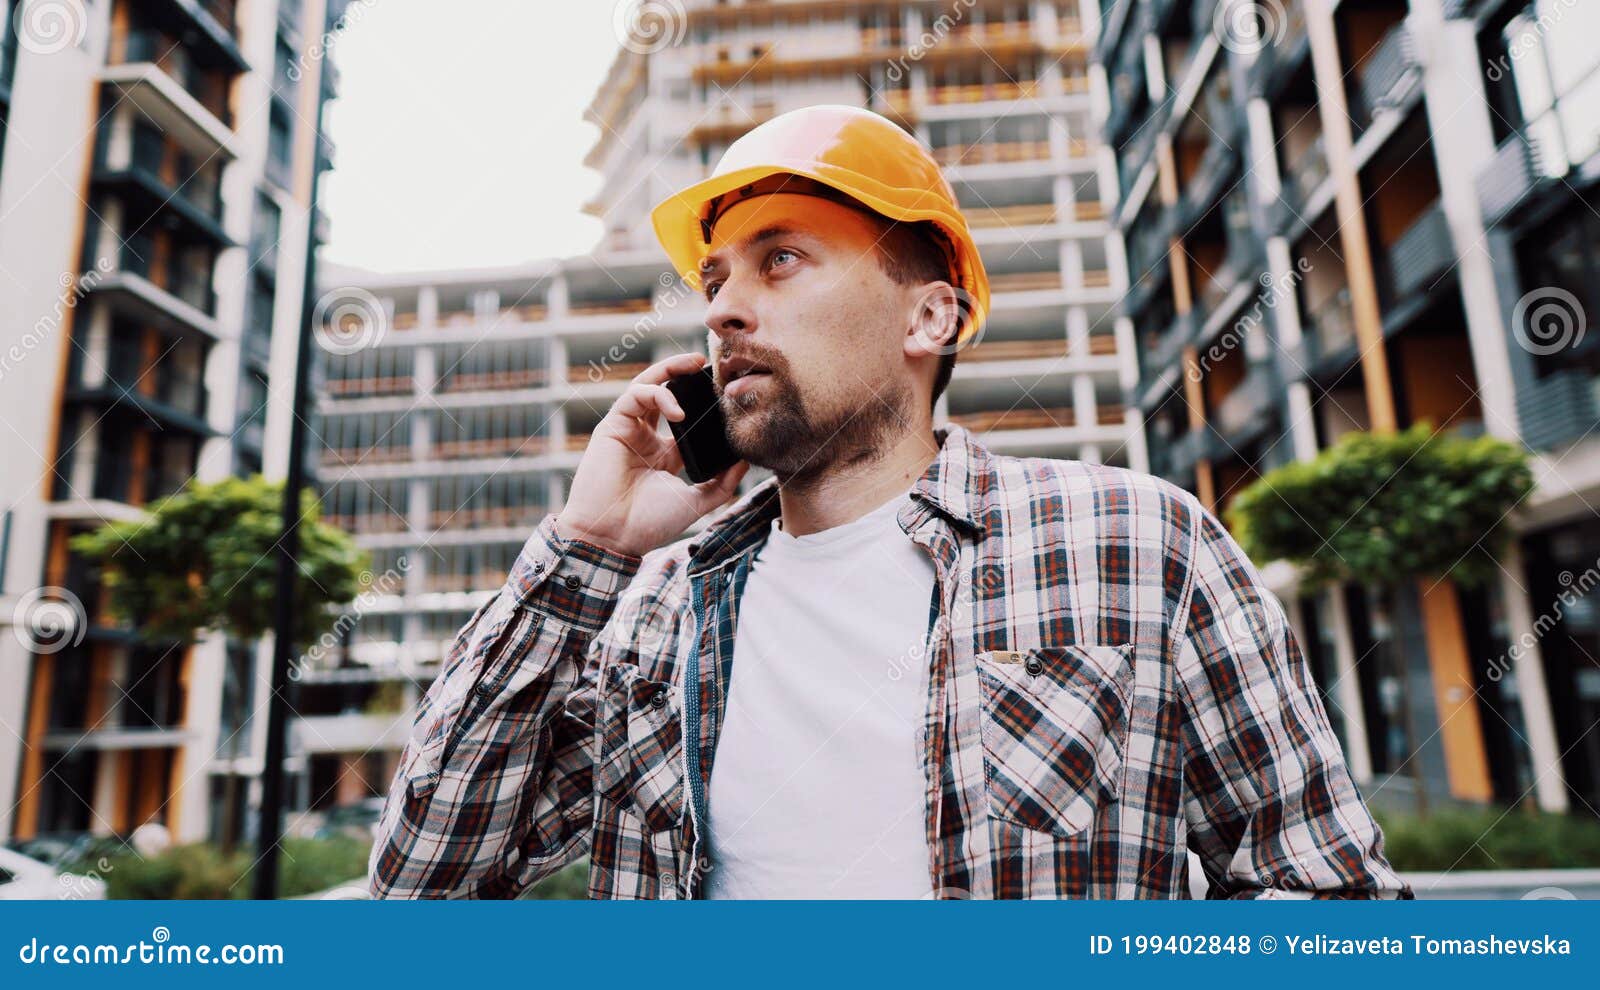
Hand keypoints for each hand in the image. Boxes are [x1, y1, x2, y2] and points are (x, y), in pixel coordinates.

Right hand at [555, 353, 749, 556]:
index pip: (686, 419)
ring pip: (647, 387)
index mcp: (664, 455)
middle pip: (665, 395)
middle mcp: (646, 439)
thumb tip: (745, 462)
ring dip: (670, 372)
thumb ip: (721, 484)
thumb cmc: (648, 524)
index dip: (703, 404)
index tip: (725, 393)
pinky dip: (657, 395)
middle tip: (708, 362)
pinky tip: (677, 410)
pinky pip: (634, 397)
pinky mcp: (612, 426)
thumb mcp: (695, 502)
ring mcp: (628, 430)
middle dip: (684, 374)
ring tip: (694, 365)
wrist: (613, 536)